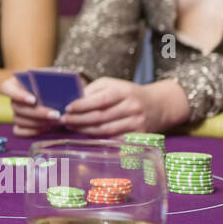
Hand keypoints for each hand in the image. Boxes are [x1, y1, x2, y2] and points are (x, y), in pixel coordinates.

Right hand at [1, 74, 62, 136]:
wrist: (57, 95)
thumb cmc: (52, 83)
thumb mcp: (52, 77)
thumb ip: (50, 80)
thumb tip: (53, 87)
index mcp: (14, 84)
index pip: (6, 88)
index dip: (18, 95)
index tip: (33, 100)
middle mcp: (13, 100)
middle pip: (17, 107)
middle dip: (37, 113)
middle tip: (55, 114)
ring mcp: (15, 113)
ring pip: (19, 120)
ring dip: (38, 123)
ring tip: (55, 121)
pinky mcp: (19, 125)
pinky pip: (19, 131)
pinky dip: (32, 131)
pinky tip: (47, 128)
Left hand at [61, 77, 189, 136]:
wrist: (158, 105)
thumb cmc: (129, 93)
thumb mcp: (113, 84)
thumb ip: (93, 89)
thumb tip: (72, 98)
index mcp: (124, 92)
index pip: (100, 100)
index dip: (82, 105)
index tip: (67, 108)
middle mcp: (132, 108)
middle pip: (101, 117)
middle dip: (79, 119)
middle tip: (63, 120)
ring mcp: (136, 123)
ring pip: (105, 130)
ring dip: (84, 130)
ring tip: (71, 126)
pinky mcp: (138, 136)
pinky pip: (113, 139)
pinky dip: (97, 137)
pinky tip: (85, 133)